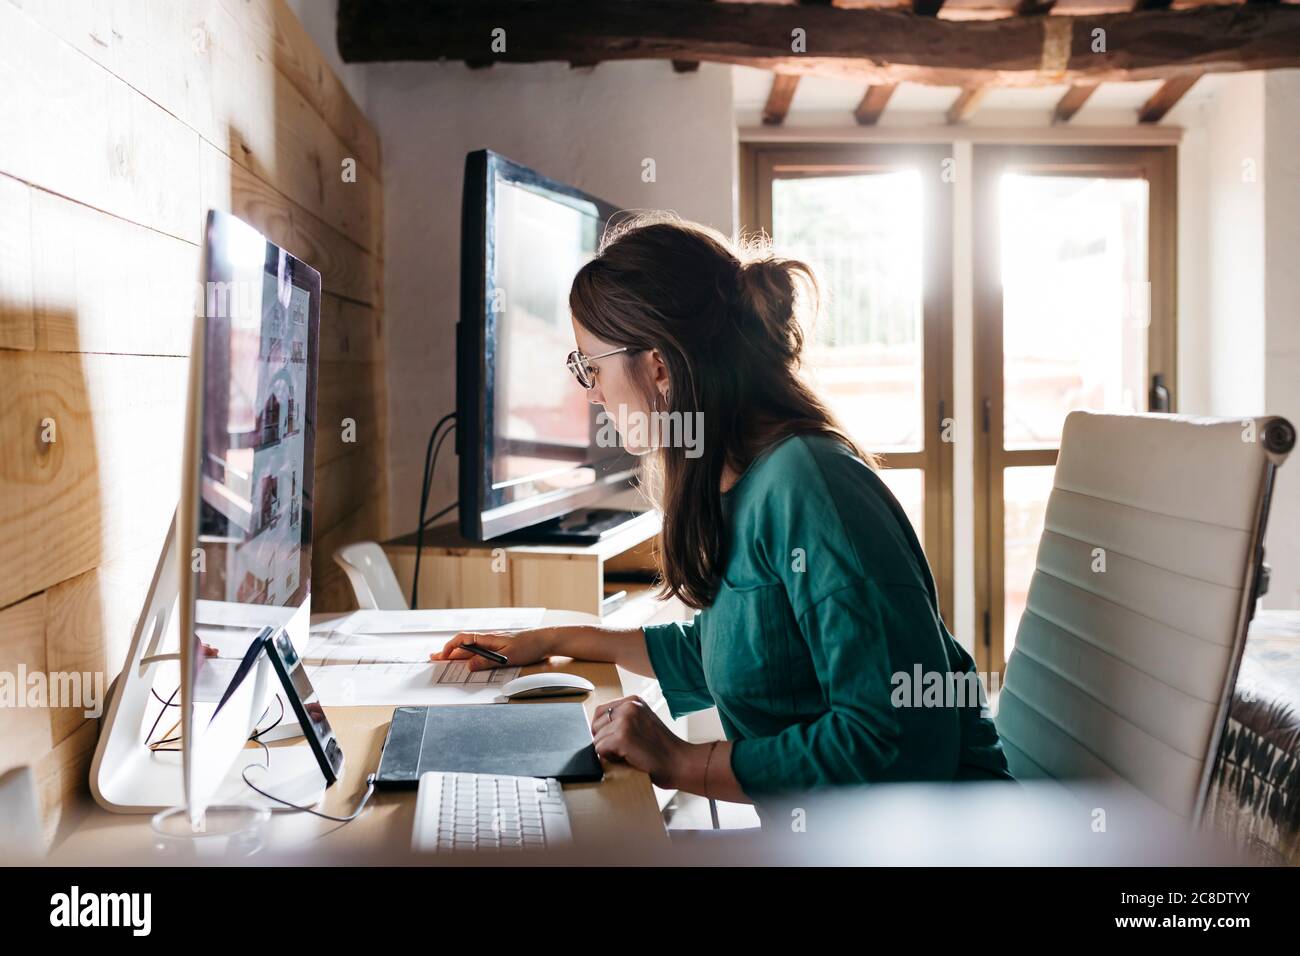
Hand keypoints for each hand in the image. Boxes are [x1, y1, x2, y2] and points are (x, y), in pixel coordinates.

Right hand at [429, 628, 552, 670]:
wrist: (546, 640)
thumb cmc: (529, 646)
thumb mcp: (508, 657)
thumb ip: (487, 661)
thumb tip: (468, 666)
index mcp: (488, 639)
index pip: (463, 640)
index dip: (450, 648)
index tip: (441, 657)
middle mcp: (489, 639)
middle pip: (464, 645)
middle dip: (448, 651)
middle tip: (434, 658)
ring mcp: (494, 643)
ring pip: (470, 648)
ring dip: (457, 654)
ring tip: (445, 658)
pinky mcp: (500, 647)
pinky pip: (480, 651)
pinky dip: (470, 655)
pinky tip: (467, 658)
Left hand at [590, 695, 690, 788]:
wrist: (680, 762)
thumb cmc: (663, 748)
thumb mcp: (642, 722)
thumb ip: (623, 720)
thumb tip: (595, 729)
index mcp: (633, 701)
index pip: (601, 711)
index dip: (602, 728)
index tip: (612, 738)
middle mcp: (629, 706)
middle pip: (596, 725)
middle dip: (604, 740)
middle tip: (625, 749)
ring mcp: (625, 721)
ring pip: (597, 739)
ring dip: (608, 751)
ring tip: (629, 753)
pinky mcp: (622, 737)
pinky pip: (600, 750)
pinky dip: (610, 758)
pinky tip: (628, 758)